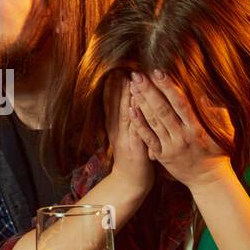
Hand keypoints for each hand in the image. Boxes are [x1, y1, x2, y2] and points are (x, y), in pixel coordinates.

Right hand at [104, 71, 153, 195]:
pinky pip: (135, 131)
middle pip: (117, 105)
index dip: (114, 86)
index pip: (113, 102)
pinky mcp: (135, 149)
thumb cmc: (133, 157)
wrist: (131, 182)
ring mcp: (126, 139)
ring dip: (126, 97)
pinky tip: (134, 106)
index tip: (117, 68)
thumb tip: (129, 98)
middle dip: (119, 85)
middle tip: (122, 66)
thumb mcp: (126, 135)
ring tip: (129, 79)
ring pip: (125, 115)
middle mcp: (119, 130)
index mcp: (117, 126)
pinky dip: (134, 118)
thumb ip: (127, 117)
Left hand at [129, 69, 234, 189]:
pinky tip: (131, 111)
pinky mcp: (162, 156)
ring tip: (132, 87)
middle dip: (148, 91)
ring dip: (141, 103)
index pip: (180, 103)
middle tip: (136, 75)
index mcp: (197, 127)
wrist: (209, 179)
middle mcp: (182, 136)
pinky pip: (148, 139)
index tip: (157, 72)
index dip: (168, 87)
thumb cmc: (218, 150)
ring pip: (153, 122)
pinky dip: (139, 125)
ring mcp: (170, 146)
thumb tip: (202, 94)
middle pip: (162, 110)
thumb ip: (214, 111)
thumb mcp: (224, 129)